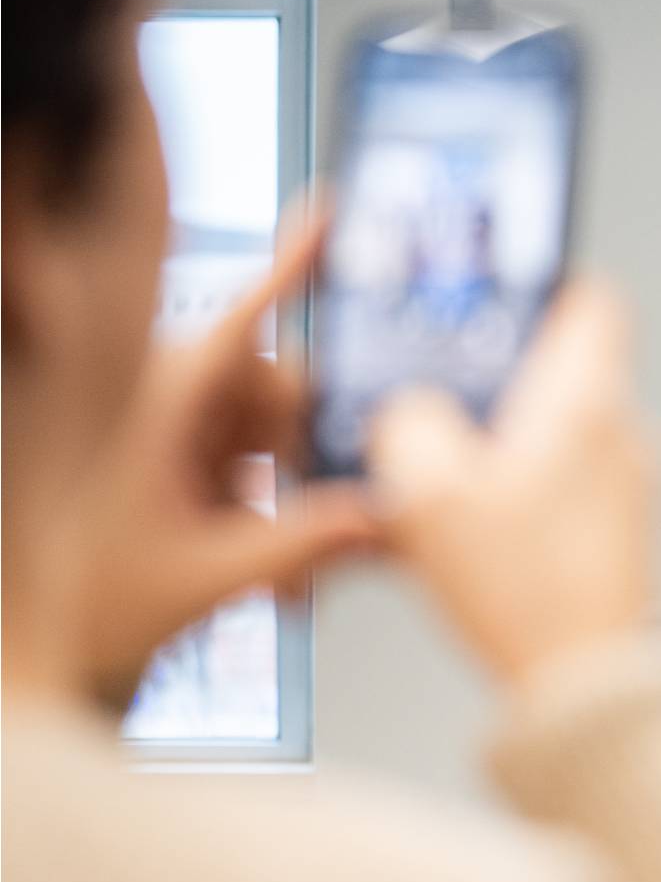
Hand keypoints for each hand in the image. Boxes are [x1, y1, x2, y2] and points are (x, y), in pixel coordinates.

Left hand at [77, 216, 378, 704]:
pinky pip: (267, 475)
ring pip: (282, 435)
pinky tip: (288, 583)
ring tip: (309, 570)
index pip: (239, 323)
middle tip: (351, 501)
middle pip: (283, 387)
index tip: (331, 215)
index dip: (288, 266)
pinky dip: (288, 519)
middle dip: (321, 445)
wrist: (57, 666)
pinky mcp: (193, 478)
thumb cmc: (95, 611)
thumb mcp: (211, 575)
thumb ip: (305, 544)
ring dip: (307, 495)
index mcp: (157, 409)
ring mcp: (181, 444)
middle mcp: (169, 412)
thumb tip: (383, 515)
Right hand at [368, 285, 658, 681]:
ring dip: (495, 449)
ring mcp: (628, 491)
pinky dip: (514, 500)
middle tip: (430, 395)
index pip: (592, 300)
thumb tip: (414, 409)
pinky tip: (461, 537)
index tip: (490, 292)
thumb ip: (410, 424)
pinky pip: (560, 495)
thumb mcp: (428, 492)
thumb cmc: (524, 591)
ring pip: (553, 439)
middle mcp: (621, 436)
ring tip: (433, 482)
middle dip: (490, 380)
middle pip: (557, 372)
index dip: (540, 284)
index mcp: (587, 400)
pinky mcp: (618, 541)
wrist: (590, 692)